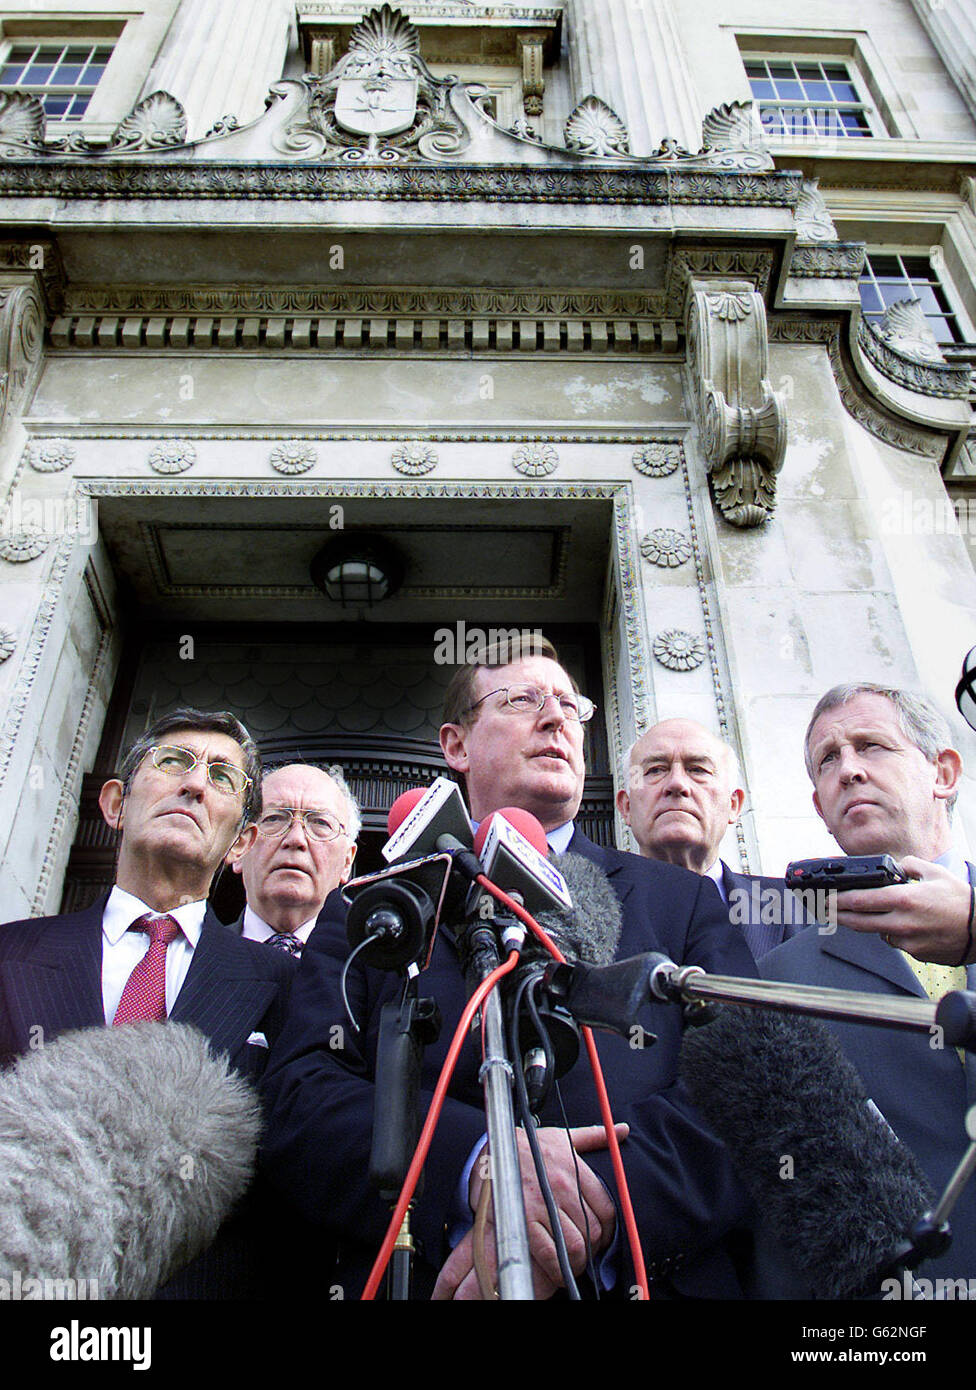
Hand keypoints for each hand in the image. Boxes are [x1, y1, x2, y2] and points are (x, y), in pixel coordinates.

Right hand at [431, 1122, 627, 1300]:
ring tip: (571, 1262)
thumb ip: (592, 1137)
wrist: (490, 1148)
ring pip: (575, 1246)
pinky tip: (555, 1266)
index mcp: (574, 1168)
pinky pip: (549, 1253)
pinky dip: (557, 1267)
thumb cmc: (527, 1145)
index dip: (608, 1231)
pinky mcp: (523, 1220)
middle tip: (585, 1252)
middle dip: (592, 1248)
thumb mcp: (561, 1136)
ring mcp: (542, 1205)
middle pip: (592, 1231)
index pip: (607, 1209)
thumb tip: (621, 1131)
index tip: (602, 1237)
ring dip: (576, 1261)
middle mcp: (561, 1187)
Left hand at [835, 857, 973, 965]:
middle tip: (826, 910)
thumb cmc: (961, 901)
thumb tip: (894, 866)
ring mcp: (907, 941)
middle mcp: (901, 922)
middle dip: (839, 915)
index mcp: (903, 899)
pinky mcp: (915, 954)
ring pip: (877, 932)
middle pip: (859, 921)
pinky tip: (901, 925)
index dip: (838, 901)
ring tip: (862, 914)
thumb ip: (908, 866)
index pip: (860, 901)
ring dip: (869, 924)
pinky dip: (893, 933)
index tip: (826, 899)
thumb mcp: (934, 872)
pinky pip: (896, 942)